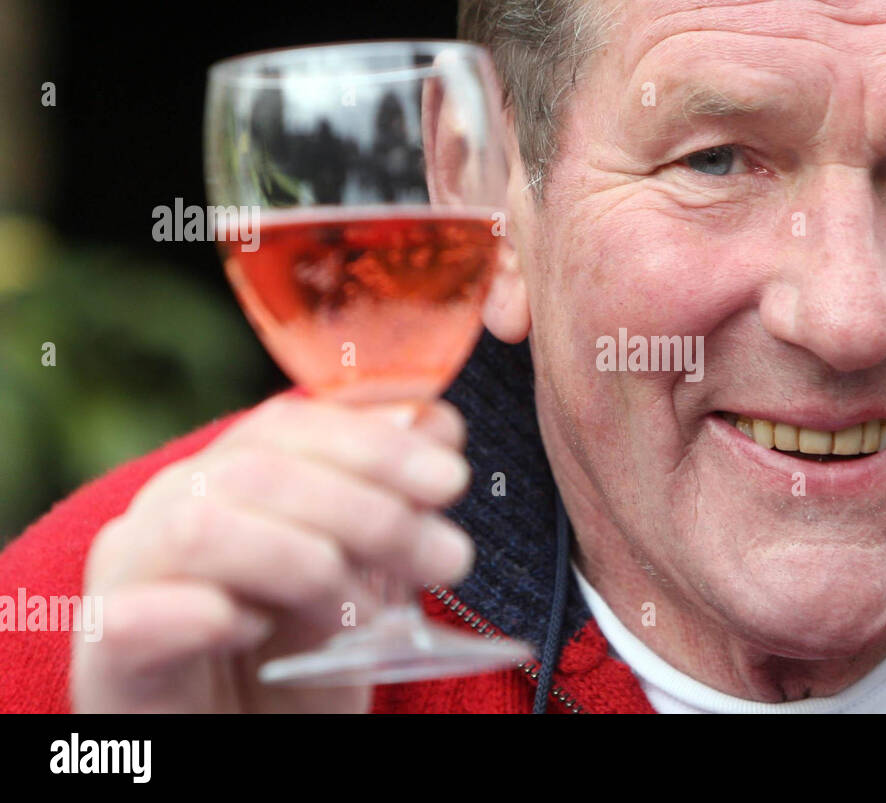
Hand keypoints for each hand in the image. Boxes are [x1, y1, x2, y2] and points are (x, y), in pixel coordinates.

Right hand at [73, 396, 472, 712]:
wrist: (240, 746)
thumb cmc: (296, 663)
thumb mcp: (362, 578)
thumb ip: (391, 499)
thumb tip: (437, 421)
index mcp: (228, 477)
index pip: (291, 425)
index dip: (376, 445)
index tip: (452, 480)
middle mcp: (170, 509)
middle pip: (259, 469)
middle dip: (370, 510)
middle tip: (447, 559)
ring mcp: (128, 577)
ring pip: (201, 528)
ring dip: (305, 563)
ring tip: (369, 617)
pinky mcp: (107, 652)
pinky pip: (136, 616)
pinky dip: (206, 615)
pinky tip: (255, 629)